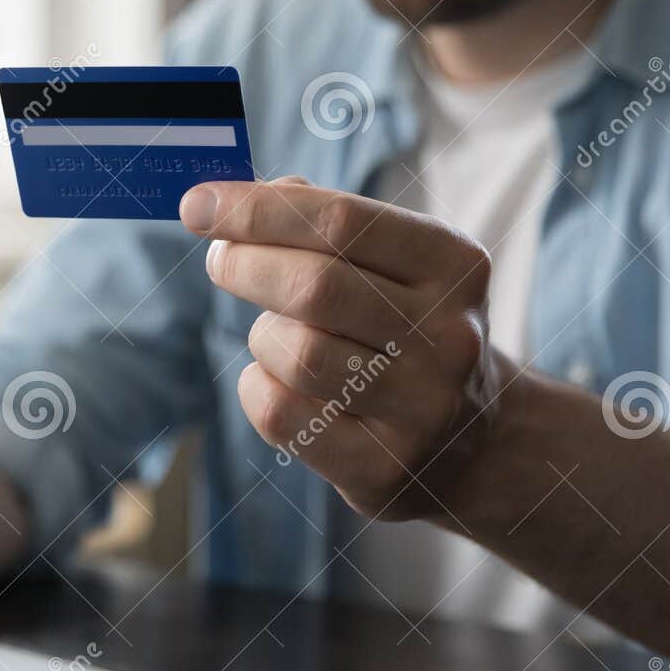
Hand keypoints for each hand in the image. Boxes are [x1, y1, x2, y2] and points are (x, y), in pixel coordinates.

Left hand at [180, 179, 505, 522]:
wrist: (471, 440)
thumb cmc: (407, 327)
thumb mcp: (396, 264)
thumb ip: (325, 221)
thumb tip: (235, 202)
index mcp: (455, 267)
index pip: (342, 222)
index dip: (257, 209)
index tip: (198, 204)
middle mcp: (449, 337)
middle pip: (314, 287)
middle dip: (244, 265)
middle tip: (219, 260)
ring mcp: (420, 409)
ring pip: (295, 354)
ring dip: (262, 334)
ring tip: (276, 334)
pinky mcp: (382, 468)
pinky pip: (280, 414)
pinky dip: (257, 386)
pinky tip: (278, 381)